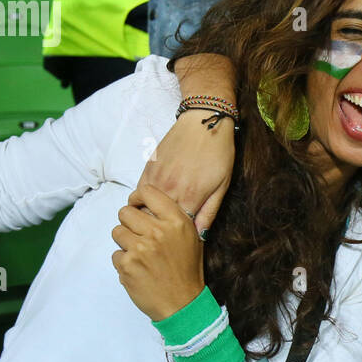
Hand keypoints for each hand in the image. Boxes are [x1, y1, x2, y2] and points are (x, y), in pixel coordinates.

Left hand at [111, 183, 205, 321]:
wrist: (182, 303)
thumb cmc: (186, 270)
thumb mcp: (191, 238)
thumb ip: (173, 217)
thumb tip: (149, 203)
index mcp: (176, 222)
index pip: (147, 192)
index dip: (138, 198)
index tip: (138, 207)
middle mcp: (158, 232)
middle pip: (125, 212)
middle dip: (129, 223)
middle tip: (139, 236)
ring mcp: (141, 248)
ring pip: (117, 231)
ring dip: (124, 242)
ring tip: (139, 254)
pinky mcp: (127, 265)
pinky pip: (115, 254)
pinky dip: (124, 262)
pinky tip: (138, 270)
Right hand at [138, 108, 233, 232]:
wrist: (203, 123)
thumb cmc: (218, 153)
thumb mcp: (222, 186)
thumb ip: (209, 213)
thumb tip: (199, 235)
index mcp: (190, 198)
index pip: (176, 230)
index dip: (177, 236)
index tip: (178, 239)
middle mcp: (170, 191)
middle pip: (156, 222)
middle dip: (159, 230)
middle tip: (164, 233)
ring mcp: (156, 180)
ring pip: (143, 208)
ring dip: (147, 216)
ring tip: (155, 219)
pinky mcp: (148, 169)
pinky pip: (139, 192)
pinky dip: (142, 200)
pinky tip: (150, 202)